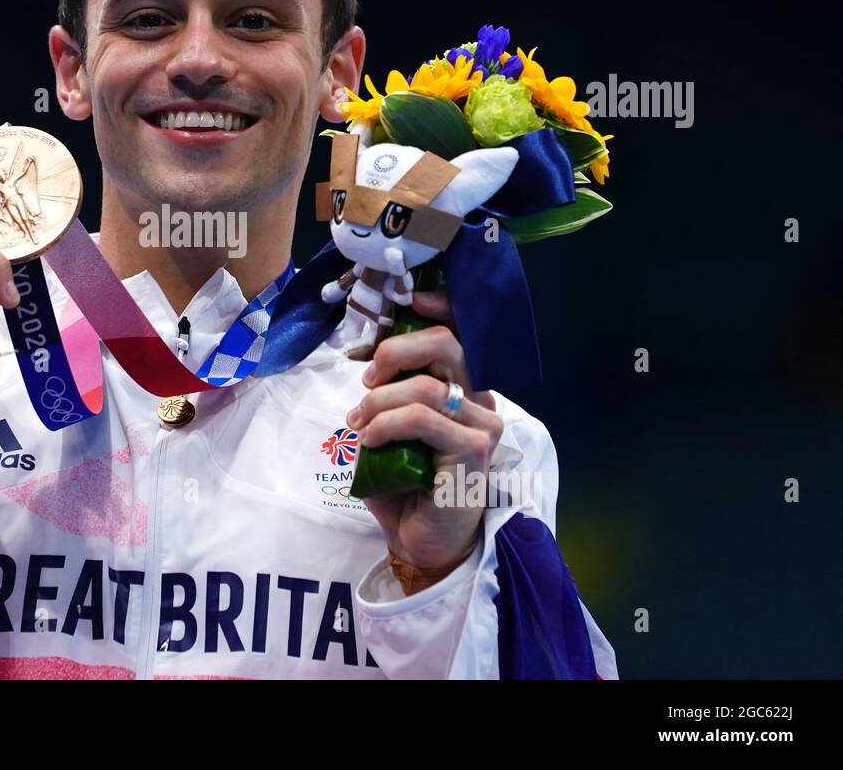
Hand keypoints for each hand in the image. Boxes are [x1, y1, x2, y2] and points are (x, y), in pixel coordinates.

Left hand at [345, 290, 503, 569]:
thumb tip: (369, 369)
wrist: (421, 542)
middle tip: (367, 379)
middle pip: (449, 343)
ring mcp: (483, 425)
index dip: (437, 308)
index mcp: (463, 389)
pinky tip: (370, 439)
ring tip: (359, 423)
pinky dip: (386, 423)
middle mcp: (480, 401)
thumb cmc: (406, 486)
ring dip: (380, 401)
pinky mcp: (474, 450)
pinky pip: (423, 418)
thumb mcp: (390, 430)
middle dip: (396, 350)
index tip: (407, 301)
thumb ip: (389, 396)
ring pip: (428, 386)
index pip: (460, 333)